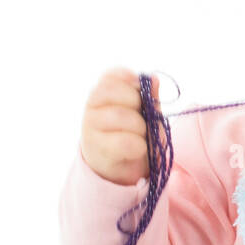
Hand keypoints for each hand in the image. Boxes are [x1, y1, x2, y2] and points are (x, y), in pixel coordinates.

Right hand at [79, 67, 159, 185]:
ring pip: (118, 115)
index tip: (141, 91)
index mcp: (104, 92)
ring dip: (139, 126)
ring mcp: (90, 125)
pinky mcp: (95, 148)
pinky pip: (122, 141)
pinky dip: (137, 145)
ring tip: (142, 135)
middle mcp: (93, 105)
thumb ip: (150, 98)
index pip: (110, 76)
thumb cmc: (136, 135)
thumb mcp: (148, 114)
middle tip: (143, 118)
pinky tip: (140, 148)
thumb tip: (154, 79)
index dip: (128, 79)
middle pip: (113, 91)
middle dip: (136, 102)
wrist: (124, 168)